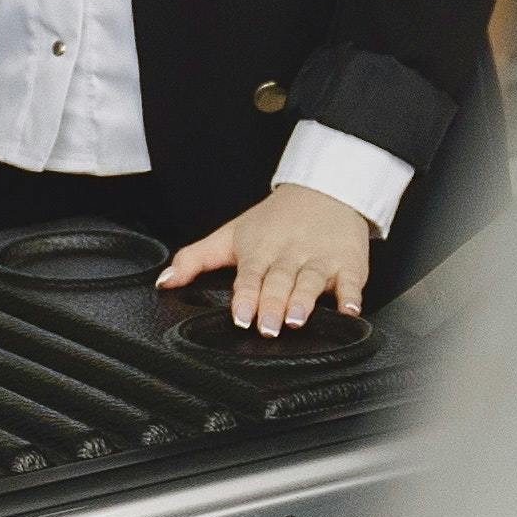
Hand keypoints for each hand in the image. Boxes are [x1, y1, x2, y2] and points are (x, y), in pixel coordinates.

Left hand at [159, 182, 374, 336]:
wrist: (325, 190)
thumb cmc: (274, 220)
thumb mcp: (231, 235)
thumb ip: (195, 259)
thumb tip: (163, 282)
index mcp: (260, 249)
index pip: (250, 275)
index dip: (245, 295)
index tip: (241, 315)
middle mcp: (290, 255)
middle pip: (280, 280)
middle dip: (272, 303)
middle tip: (268, 325)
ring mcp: (320, 259)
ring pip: (311, 280)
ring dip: (305, 299)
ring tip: (297, 318)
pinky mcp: (349, 264)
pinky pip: (352, 282)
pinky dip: (351, 296)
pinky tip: (349, 311)